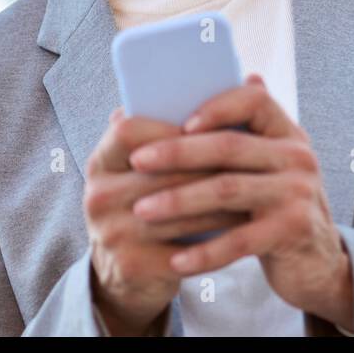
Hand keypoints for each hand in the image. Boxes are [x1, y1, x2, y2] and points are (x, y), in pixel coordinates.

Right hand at [83, 107, 251, 334]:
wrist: (129, 272)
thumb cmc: (154, 203)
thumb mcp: (150, 169)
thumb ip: (180, 131)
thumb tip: (248, 80)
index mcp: (102, 160)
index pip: (130, 130)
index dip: (171, 130)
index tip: (208, 131)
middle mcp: (97, 194)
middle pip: (164, 173)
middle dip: (211, 169)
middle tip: (251, 163)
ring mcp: (110, 233)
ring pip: (179, 212)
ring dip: (222, 204)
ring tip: (255, 194)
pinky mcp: (130, 265)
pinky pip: (184, 248)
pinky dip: (216, 240)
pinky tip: (242, 230)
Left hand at [126, 75, 353, 329]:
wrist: (318, 263)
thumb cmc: (274, 208)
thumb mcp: (265, 168)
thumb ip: (237, 137)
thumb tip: (193, 96)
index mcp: (287, 134)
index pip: (256, 101)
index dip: (217, 106)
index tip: (179, 120)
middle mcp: (298, 157)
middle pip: (230, 146)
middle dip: (177, 152)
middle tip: (137, 160)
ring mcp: (298, 193)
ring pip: (227, 190)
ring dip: (179, 200)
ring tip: (142, 210)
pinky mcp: (293, 231)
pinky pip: (239, 241)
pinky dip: (204, 252)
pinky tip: (174, 260)